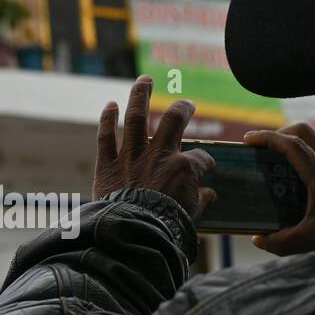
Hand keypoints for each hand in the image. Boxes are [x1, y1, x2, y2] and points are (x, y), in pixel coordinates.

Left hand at [93, 75, 216, 217]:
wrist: (133, 234)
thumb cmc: (165, 228)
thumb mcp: (192, 215)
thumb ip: (200, 201)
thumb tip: (209, 195)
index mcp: (183, 168)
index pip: (201, 159)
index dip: (206, 164)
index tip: (207, 169)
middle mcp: (158, 155)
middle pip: (172, 121)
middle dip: (182, 109)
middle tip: (186, 104)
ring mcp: (131, 158)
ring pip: (136, 118)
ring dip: (140, 96)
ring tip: (144, 80)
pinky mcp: (107, 166)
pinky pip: (105, 138)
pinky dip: (107, 120)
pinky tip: (110, 104)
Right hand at [242, 124, 314, 255]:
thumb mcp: (311, 240)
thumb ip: (281, 243)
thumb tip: (258, 239)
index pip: (291, 144)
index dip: (267, 138)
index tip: (248, 140)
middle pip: (301, 130)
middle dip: (277, 134)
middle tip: (262, 149)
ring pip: (312, 137)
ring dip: (291, 141)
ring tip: (276, 159)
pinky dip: (304, 152)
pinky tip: (297, 173)